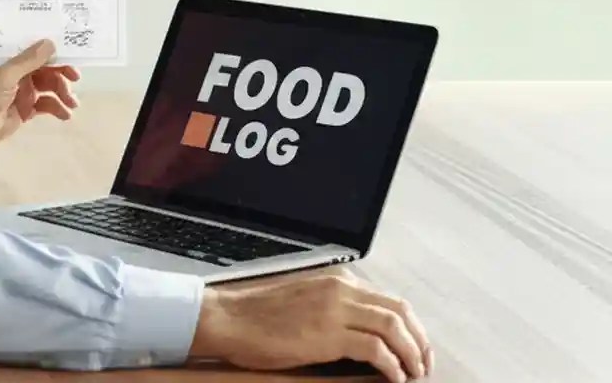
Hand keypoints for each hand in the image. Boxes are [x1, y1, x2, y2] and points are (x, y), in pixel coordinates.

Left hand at [0, 39, 79, 149]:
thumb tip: (51, 43)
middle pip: (47, 66)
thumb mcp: (4, 75)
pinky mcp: (27, 108)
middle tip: (75, 78)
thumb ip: (28, 60)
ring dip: (63, 91)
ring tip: (71, 103)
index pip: (34, 46)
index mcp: (8, 57)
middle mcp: (17, 70)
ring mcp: (23, 89)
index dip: (53, 48)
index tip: (72, 50)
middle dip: (62, 72)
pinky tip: (65, 115)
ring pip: (50, 85)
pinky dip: (58, 108)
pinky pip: (47, 104)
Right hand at [191, 267, 432, 382]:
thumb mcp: (304, 302)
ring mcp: (335, 310)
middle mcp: (341, 290)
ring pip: (394, 327)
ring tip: (414, 374)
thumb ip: (334, 308)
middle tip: (424, 365)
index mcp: (337, 282)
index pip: (390, 300)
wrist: (230, 319)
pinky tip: (393, 378)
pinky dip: (392, 365)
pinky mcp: (328, 334)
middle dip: (419, 340)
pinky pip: (376, 348)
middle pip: (400, 311)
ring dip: (411, 353)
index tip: (417, 348)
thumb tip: (362, 331)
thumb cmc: (258, 316)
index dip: (411, 327)